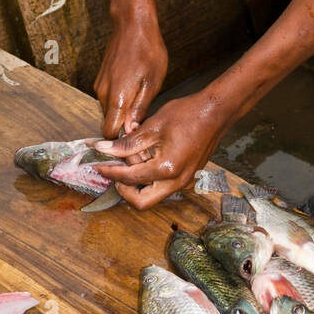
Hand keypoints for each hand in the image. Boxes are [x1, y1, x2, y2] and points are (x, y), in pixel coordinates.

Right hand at [93, 13, 167, 137]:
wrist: (132, 24)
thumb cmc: (147, 51)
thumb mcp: (152, 83)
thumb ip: (139, 109)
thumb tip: (131, 131)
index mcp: (116, 98)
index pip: (109, 133)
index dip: (121, 141)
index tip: (136, 140)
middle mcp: (102, 94)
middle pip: (109, 122)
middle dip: (123, 127)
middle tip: (145, 122)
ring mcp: (99, 85)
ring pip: (109, 109)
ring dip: (122, 112)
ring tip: (142, 103)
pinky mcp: (100, 78)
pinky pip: (108, 97)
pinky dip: (119, 99)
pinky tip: (135, 89)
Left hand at [93, 92, 226, 208]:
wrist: (215, 112)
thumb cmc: (187, 115)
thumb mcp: (152, 126)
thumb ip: (127, 143)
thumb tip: (104, 150)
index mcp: (166, 169)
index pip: (130, 179)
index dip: (110, 172)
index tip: (98, 165)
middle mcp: (176, 182)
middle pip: (142, 201)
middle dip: (124, 189)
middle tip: (114, 171)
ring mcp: (184, 181)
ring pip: (153, 195)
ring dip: (137, 182)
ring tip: (131, 157)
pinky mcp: (187, 177)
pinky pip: (163, 185)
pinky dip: (150, 176)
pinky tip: (146, 156)